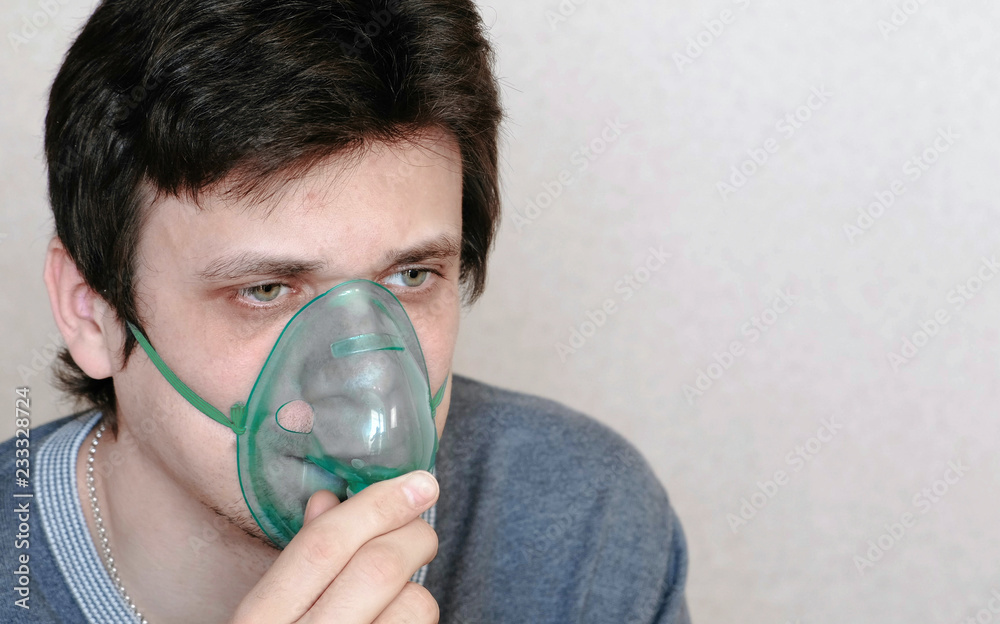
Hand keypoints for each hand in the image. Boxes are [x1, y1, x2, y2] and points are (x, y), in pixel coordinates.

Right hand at [230, 471, 439, 622]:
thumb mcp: (266, 620)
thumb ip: (298, 564)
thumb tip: (329, 500)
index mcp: (260, 622)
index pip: (323, 546)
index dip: (377, 504)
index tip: (418, 482)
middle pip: (378, 568)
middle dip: (414, 535)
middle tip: (422, 530)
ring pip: (414, 605)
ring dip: (419, 591)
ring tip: (397, 600)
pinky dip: (417, 623)